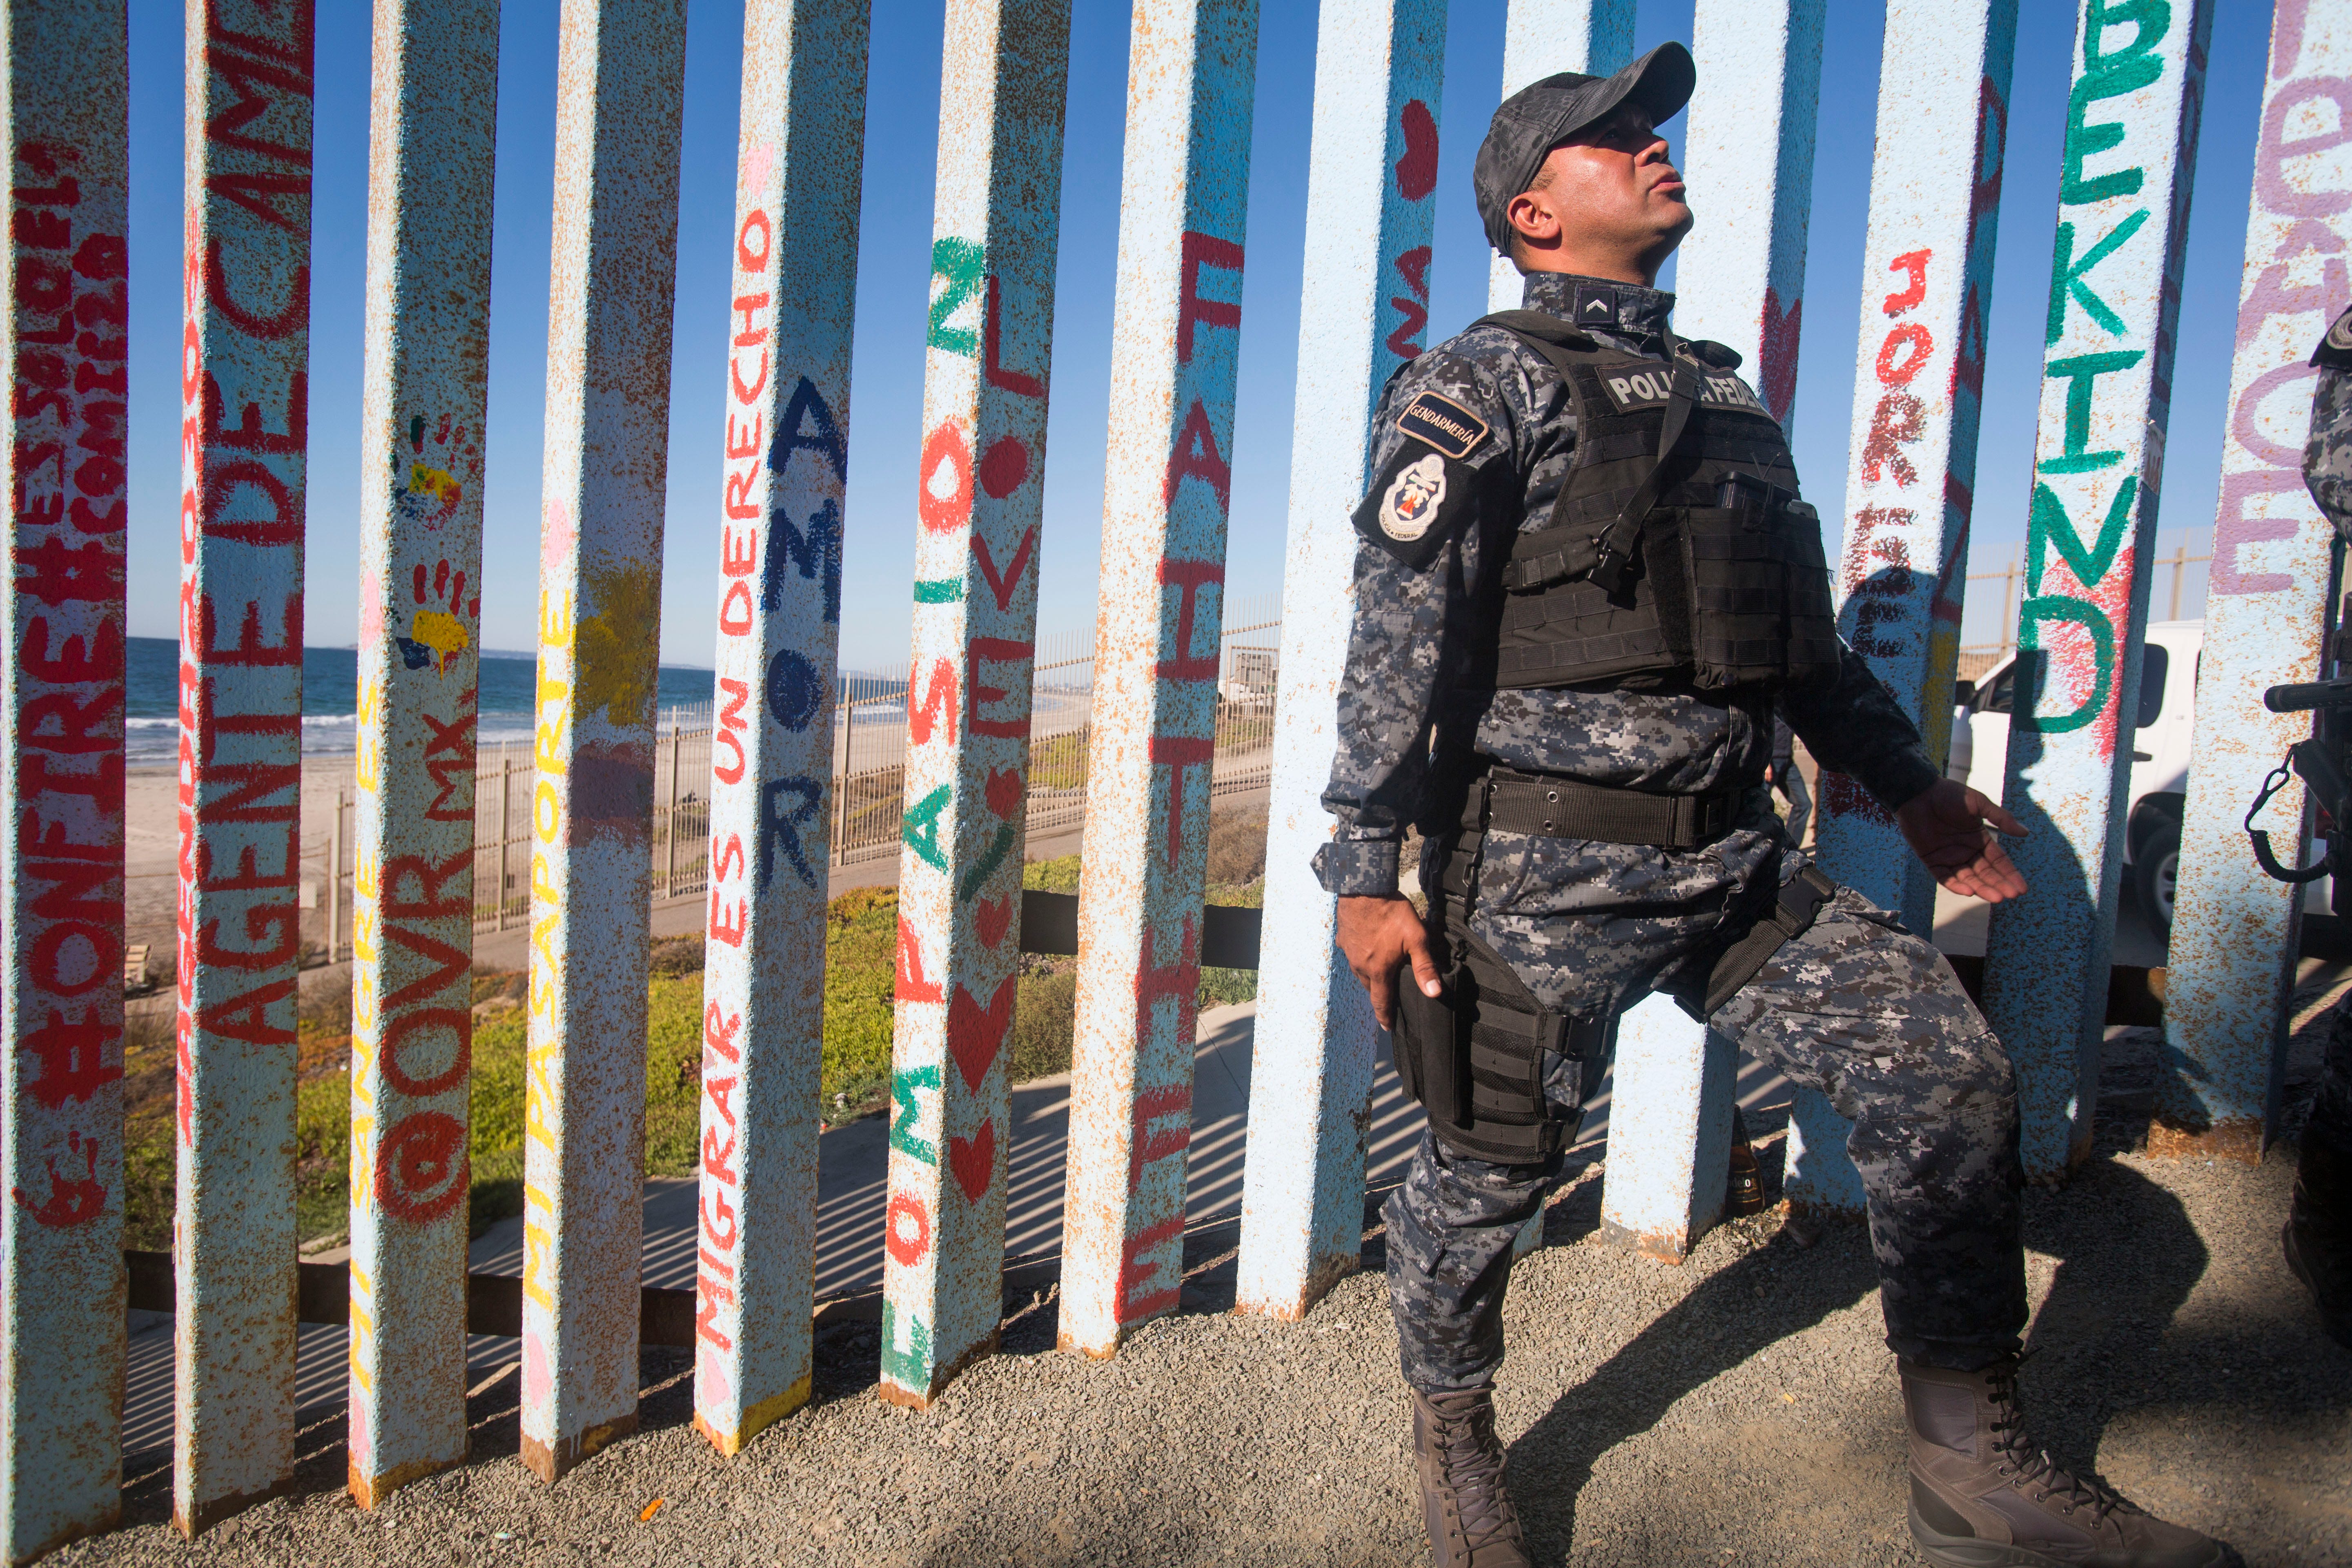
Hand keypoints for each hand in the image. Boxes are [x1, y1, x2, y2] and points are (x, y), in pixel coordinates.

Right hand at [1335, 894, 1442, 1030]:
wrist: (1364, 888)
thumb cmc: (1392, 913)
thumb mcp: (1416, 939)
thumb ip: (1425, 967)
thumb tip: (1434, 993)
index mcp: (1379, 970)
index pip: (1382, 1002)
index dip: (1386, 1017)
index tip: (1388, 1028)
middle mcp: (1361, 965)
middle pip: (1370, 988)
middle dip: (1379, 995)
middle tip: (1387, 997)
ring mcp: (1350, 952)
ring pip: (1359, 971)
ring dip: (1369, 975)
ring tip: (1378, 972)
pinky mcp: (1343, 938)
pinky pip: (1352, 953)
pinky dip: (1360, 955)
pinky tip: (1365, 946)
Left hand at [1896, 777, 2027, 902]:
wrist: (1919, 793)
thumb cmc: (1949, 795)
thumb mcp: (1978, 804)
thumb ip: (2001, 818)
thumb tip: (2025, 832)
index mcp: (1980, 839)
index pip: (1999, 862)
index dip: (2010, 875)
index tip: (2022, 889)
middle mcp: (1967, 851)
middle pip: (1986, 874)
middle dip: (1999, 885)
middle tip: (2011, 896)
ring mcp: (1949, 857)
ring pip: (1968, 879)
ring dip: (1982, 889)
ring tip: (1996, 897)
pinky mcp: (1932, 860)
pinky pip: (1945, 877)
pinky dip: (1956, 886)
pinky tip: (1969, 892)